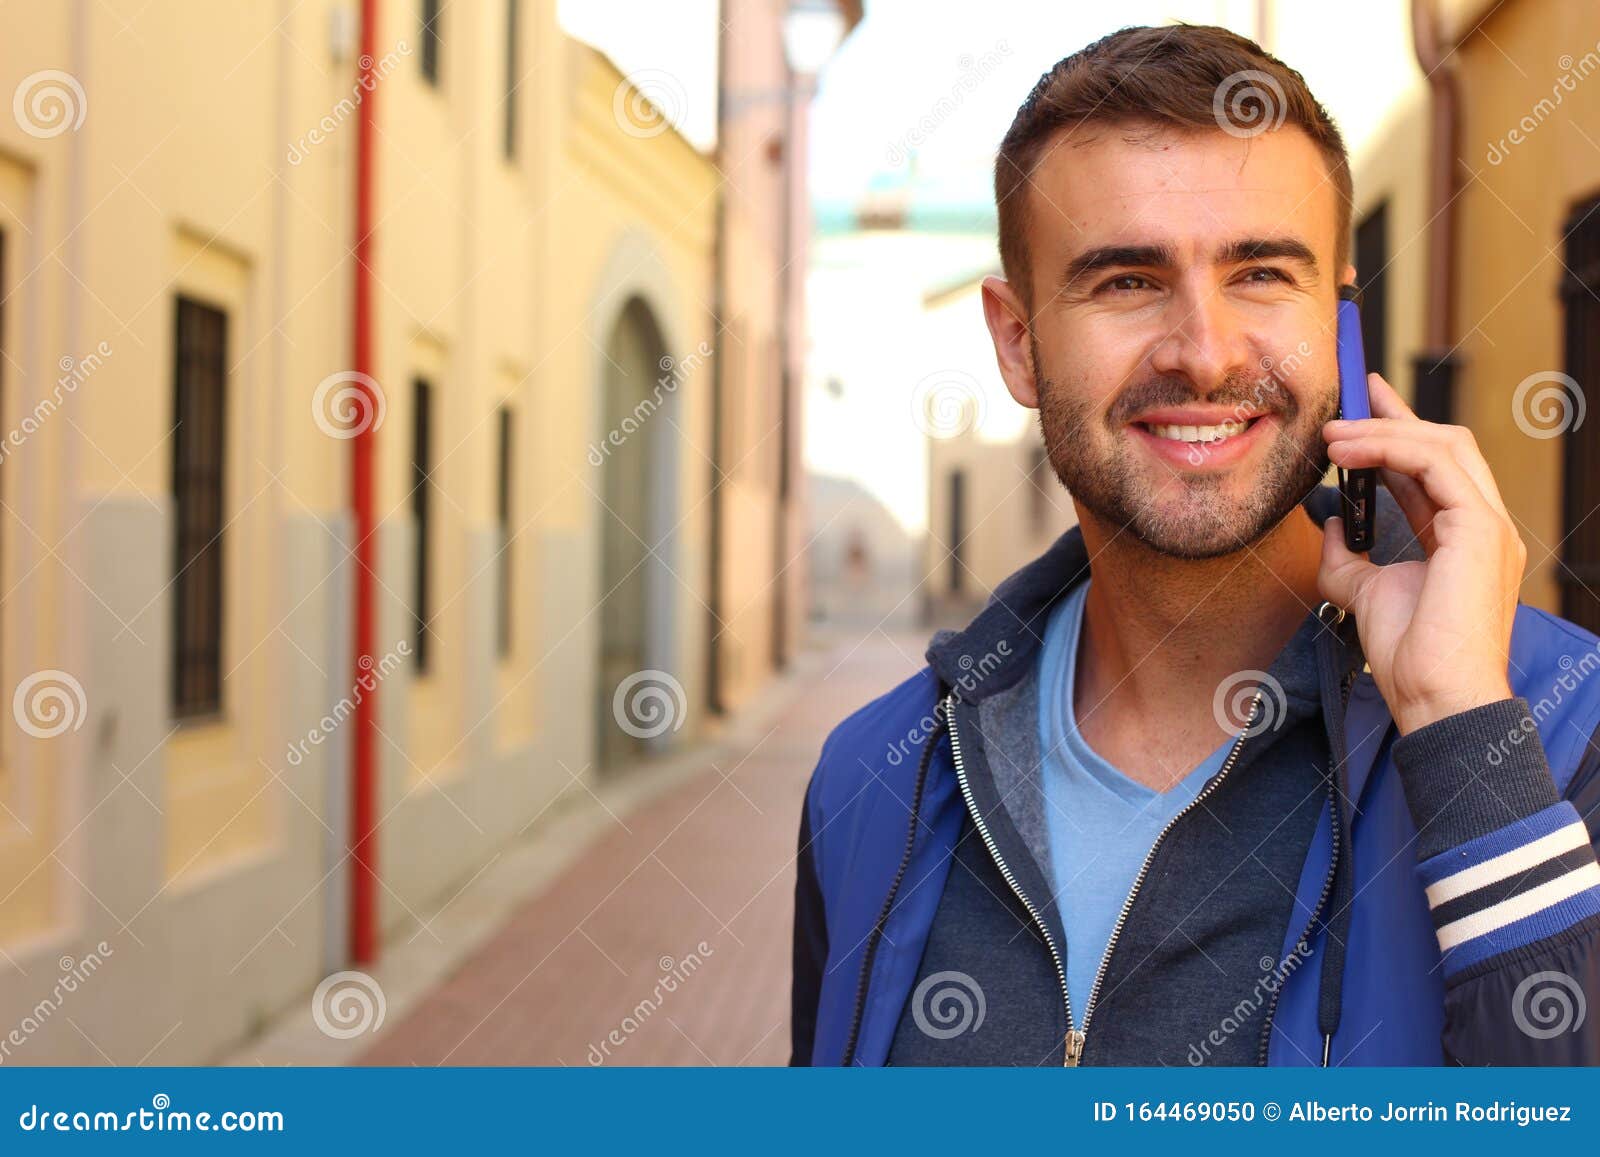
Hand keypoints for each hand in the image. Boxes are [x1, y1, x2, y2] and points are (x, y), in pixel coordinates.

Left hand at [1318, 372, 1523, 734]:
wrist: (1436, 696)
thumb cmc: (1411, 657)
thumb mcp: (1365, 594)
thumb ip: (1347, 558)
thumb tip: (1331, 525)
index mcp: (1465, 539)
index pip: (1433, 469)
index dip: (1399, 434)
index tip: (1361, 412)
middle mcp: (1484, 525)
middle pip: (1446, 446)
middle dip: (1397, 415)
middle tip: (1352, 397)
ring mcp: (1489, 525)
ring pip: (1444, 446)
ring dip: (1384, 431)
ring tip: (1335, 433)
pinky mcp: (1481, 529)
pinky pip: (1436, 466)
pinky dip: (1391, 449)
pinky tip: (1350, 452)